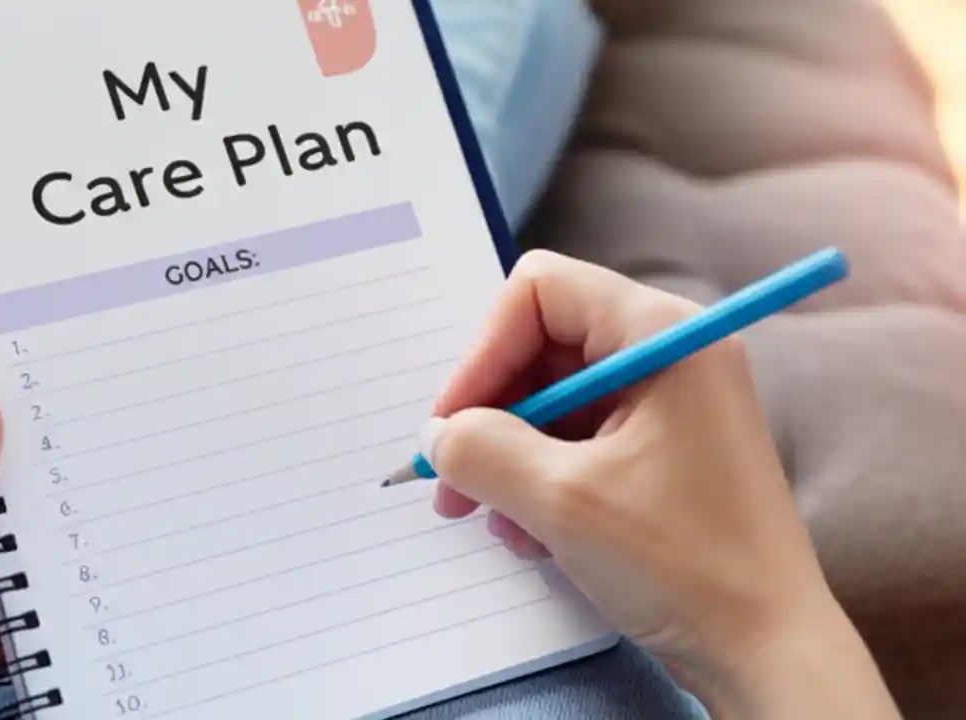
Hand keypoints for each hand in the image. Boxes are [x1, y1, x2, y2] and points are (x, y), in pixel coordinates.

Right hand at [423, 251, 899, 718]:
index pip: (541, 292)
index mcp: (661, 335)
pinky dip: (543, 478)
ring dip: (510, 455)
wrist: (768, 652)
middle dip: (490, 412)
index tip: (452, 422)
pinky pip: (581, 438)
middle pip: (543, 345)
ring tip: (491, 518)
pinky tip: (532, 534)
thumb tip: (438, 435)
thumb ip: (481, 450)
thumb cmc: (683, 565)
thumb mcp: (561, 500)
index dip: (483, 351)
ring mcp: (671, 402)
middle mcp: (670, 352)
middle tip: (452, 478)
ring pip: (555, 398)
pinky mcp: (666, 450)